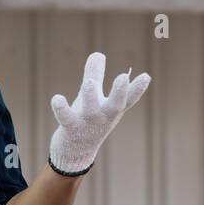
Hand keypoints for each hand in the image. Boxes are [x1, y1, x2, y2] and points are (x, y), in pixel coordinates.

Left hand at [48, 52, 150, 173]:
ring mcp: (88, 123)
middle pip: (115, 105)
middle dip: (119, 92)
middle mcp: (103, 116)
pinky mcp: (71, 128)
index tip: (146, 76)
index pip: (128, 99)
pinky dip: (61, 109)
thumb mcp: (95, 97)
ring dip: (90, 97)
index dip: (137, 88)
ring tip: (88, 83)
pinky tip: (57, 98)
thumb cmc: (88, 120)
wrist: (75, 151)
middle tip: (122, 77)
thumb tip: (98, 53)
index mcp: (112, 109)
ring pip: (91, 110)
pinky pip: (66, 118)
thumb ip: (95, 75)